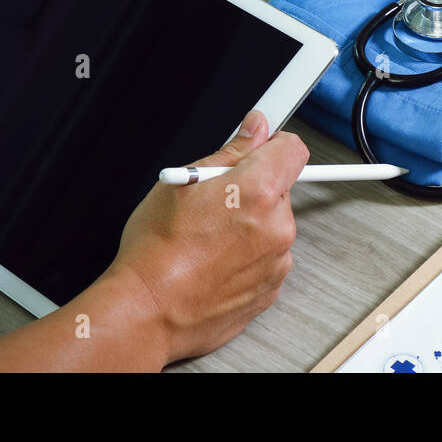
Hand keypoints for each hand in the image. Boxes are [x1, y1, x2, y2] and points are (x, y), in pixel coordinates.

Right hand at [105, 110, 307, 363]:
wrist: (148, 311)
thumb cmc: (157, 252)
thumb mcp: (182, 182)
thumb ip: (230, 152)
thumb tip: (253, 129)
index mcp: (258, 191)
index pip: (292, 149)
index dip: (272, 145)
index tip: (256, 150)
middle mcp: (277, 227)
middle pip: (280, 189)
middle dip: (252, 189)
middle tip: (213, 201)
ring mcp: (277, 262)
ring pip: (272, 226)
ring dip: (251, 225)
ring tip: (208, 237)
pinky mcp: (271, 289)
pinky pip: (267, 258)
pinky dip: (247, 255)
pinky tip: (214, 260)